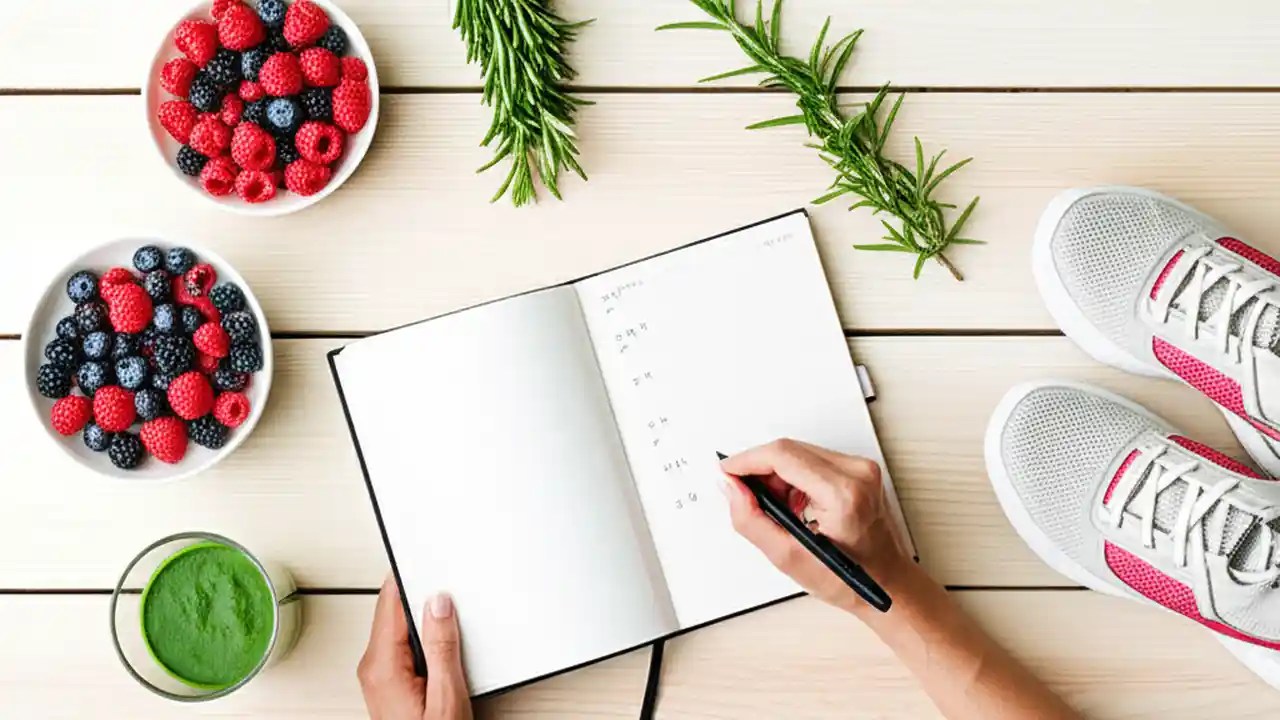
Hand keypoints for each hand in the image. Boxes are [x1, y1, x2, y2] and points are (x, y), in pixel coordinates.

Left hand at [358, 575, 472, 719]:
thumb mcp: (446, 696)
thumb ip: (441, 648)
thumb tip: (438, 605)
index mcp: (383, 667)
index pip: (390, 603)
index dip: (411, 580)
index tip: (428, 565)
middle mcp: (374, 670)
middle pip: (394, 614)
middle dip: (422, 601)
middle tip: (448, 591)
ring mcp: (379, 677)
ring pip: (400, 630)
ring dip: (424, 622)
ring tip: (450, 619)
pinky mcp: (389, 683)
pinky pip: (403, 646)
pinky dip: (423, 639)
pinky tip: (443, 645)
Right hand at [720, 439, 909, 615]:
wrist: (887, 583)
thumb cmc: (850, 578)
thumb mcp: (789, 558)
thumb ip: (752, 520)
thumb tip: (732, 489)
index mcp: (844, 495)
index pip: (783, 456)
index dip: (747, 461)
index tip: (727, 471)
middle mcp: (857, 473)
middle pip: (789, 450)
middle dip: (760, 469)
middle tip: (746, 496)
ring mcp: (861, 468)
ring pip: (799, 452)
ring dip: (777, 474)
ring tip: (775, 509)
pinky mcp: (859, 469)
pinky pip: (813, 459)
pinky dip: (793, 477)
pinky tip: (792, 504)